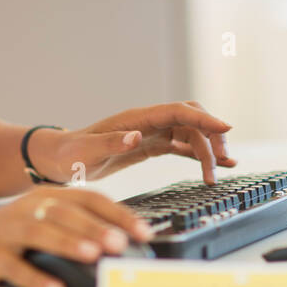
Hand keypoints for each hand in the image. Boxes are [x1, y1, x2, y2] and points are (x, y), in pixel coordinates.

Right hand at [0, 186, 154, 286]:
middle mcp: (29, 208)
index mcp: (48, 196)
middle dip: (95, 228)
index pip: (89, 198)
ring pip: (41, 233)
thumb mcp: (46, 221)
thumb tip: (123, 241)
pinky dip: (36, 277)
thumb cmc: (14, 235)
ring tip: (92, 255)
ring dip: (68, 244)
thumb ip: (78, 226)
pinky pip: (15, 267)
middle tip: (119, 242)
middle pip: (66, 213)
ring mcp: (8, 230)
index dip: (117, 213)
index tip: (142, 231)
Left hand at [36, 101, 235, 185]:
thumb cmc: (70, 154)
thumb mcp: (87, 152)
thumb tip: (137, 136)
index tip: (227, 128)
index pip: (179, 111)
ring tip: (217, 174)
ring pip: (190, 134)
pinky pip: (182, 146)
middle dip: (211, 136)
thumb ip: (111, 143)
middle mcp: (149, 122)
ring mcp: (151, 133)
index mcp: (138, 118)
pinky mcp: (150, 146)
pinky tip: (214, 166)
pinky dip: (199, 155)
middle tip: (221, 164)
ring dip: (207, 150)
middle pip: (191, 120)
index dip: (204, 118)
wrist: (60, 159)